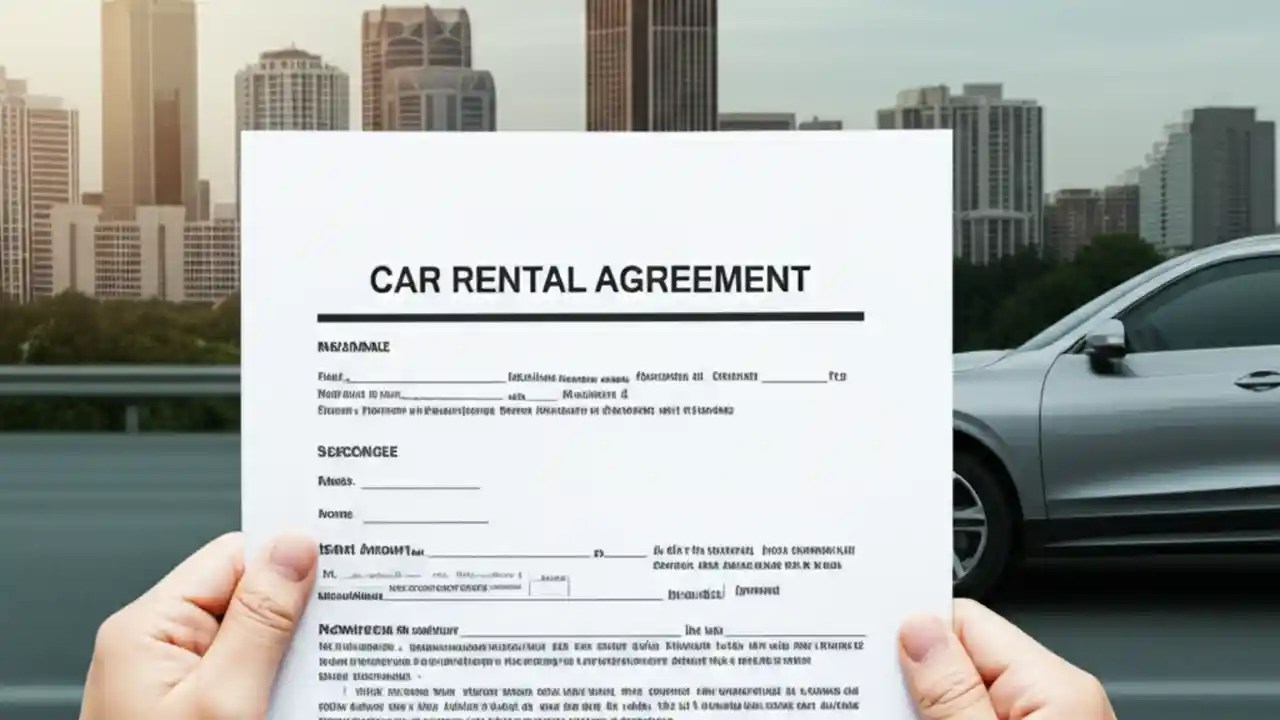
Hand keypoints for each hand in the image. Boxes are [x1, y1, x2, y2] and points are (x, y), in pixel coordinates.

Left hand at [79, 532, 317, 719]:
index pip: (231, 556)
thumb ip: (262, 622)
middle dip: (288, 619)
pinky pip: (237, 675)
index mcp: (143, 628)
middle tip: (326, 647)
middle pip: (242, 597)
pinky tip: (285, 704)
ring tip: (301, 690)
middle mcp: (147, 646)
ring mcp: (165, 679)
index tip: (335, 578)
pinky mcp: (182, 705)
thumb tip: (293, 548)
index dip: (285, 565)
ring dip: (282, 659)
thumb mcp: (226, 701)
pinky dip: (268, 686)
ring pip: (246, 640)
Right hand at [898, 599, 1115, 718]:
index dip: (914, 639)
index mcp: (1057, 686)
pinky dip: (958, 717)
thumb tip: (918, 630)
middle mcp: (1064, 698)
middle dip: (923, 679)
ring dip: (939, 706)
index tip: (875, 664)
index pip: (966, 619)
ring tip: (910, 713)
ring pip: (974, 693)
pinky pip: (987, 714)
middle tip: (889, 706)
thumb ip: (952, 694)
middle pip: (968, 659)